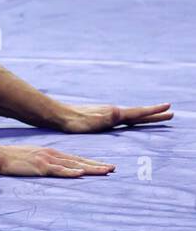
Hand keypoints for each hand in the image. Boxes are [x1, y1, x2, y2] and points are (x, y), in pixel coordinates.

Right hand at [0, 144, 114, 176]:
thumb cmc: (13, 158)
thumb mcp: (32, 157)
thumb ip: (45, 162)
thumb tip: (54, 168)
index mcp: (51, 152)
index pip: (76, 158)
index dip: (92, 162)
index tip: (105, 165)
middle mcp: (52, 154)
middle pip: (79, 160)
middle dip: (97, 165)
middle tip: (113, 168)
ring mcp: (47, 160)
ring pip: (73, 165)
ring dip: (90, 168)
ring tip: (105, 171)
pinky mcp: (40, 167)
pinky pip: (58, 170)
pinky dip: (70, 172)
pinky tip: (80, 173)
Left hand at [53, 103, 172, 133]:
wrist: (60, 117)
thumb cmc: (75, 122)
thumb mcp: (92, 121)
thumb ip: (106, 117)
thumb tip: (118, 113)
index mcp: (114, 114)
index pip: (139, 113)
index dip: (154, 112)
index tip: (169, 108)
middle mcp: (113, 112)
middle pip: (139, 114)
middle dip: (155, 114)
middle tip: (171, 113)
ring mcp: (108, 114)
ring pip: (132, 115)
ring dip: (145, 115)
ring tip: (157, 115)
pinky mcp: (102, 117)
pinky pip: (123, 118)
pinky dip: (133, 118)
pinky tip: (131, 120)